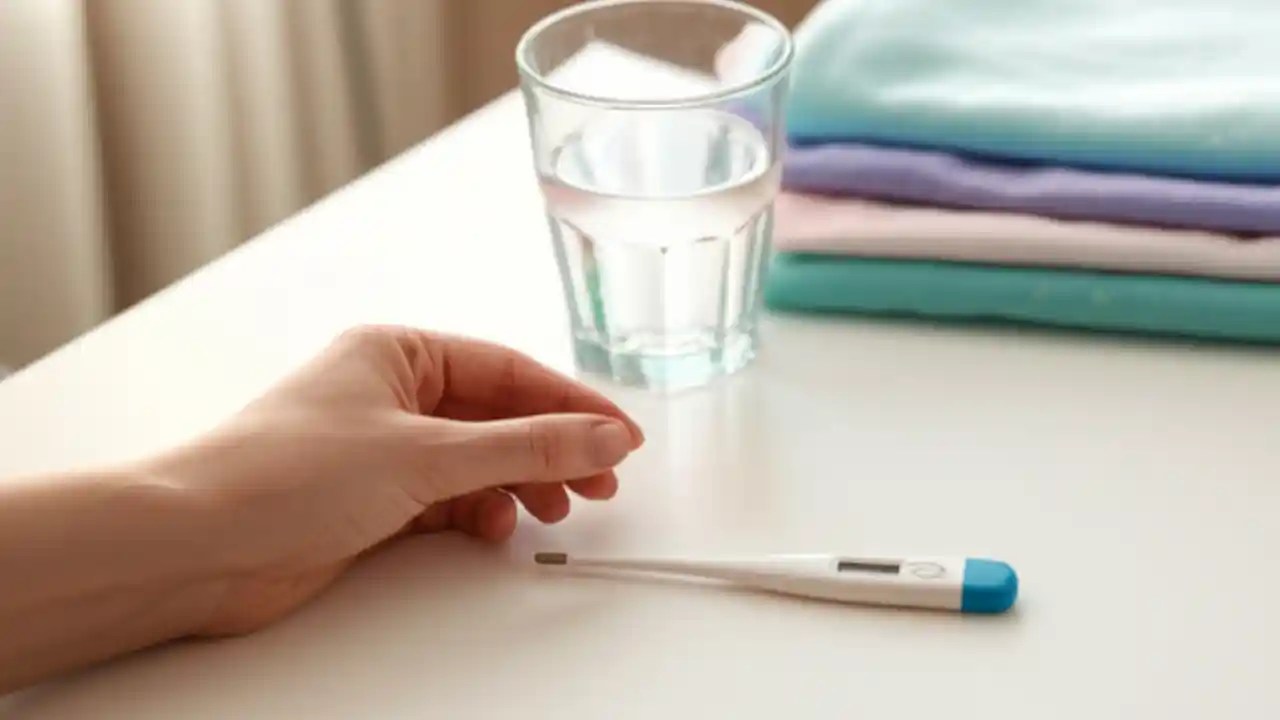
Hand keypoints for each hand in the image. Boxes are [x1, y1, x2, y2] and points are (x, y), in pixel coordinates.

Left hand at [153, 326, 643, 635]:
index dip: (570, 404)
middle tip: (599, 481)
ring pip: (476, 462)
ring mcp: (381, 450)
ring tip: (553, 510)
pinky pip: (448, 500)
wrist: (196, 546)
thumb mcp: (425, 454)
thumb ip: (523, 448)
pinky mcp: (371, 501)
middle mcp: (390, 395)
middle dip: (550, 450)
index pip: (508, 371)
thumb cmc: (278, 474)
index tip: (617, 436)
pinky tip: (493, 527)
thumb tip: (598, 436)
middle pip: (498, 418)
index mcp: (398, 352)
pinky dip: (478, 514)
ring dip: (518, 486)